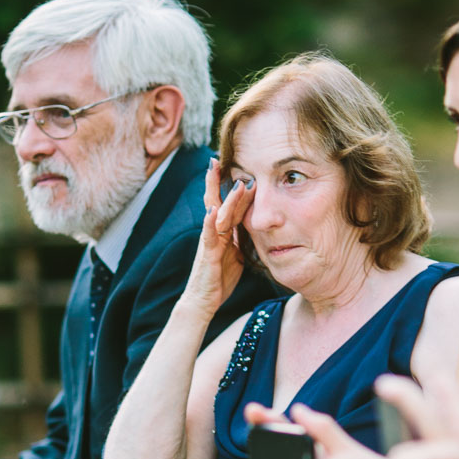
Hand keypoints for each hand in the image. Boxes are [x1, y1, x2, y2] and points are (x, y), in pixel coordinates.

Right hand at [182, 159, 253, 321]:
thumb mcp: (236, 253)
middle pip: (217, 201)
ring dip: (225, 198)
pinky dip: (209, 222)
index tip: (237, 164)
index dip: (232, 186)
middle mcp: (213, 232)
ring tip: (234, 182)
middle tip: (217, 158)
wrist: (203, 301)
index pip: (227, 203)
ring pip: (217, 215)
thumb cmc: (219, 277)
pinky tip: (212, 211)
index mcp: (221, 231)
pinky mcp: (207, 255)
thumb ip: (241, 236)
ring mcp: (209, 242)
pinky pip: (208, 236)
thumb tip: (255, 223)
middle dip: (217, 180)